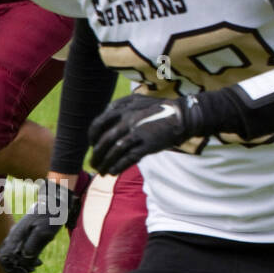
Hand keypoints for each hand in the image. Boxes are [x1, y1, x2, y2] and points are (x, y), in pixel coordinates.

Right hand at [0, 179, 82, 272]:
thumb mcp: (44, 233)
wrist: (56, 201)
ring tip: (37, 265)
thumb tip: (24, 259)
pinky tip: (37, 259)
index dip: (13, 269)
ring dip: (22, 263)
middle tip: (33, 269)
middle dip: (17, 267)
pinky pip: (18, 248)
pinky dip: (25, 257)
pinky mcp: (24, 233)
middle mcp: (14, 235)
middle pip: (6, 258)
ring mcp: (18, 234)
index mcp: (16, 236)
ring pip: (12, 254)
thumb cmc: (51, 217)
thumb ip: (32, 246)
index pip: (4, 258)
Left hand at [89, 93, 204, 175]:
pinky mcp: (148, 144)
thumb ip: (121, 105)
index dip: (92, 138)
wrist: (182, 115)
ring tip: (102, 172)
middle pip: (104, 141)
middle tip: (94, 164)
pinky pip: (128, 158)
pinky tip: (113, 172)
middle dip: (97, 155)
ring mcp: (138, 133)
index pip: (97, 125)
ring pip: (114, 152)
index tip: (93, 146)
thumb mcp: (138, 100)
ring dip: (106, 164)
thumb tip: (105, 111)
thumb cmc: (160, 109)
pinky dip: (118, 166)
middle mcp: (128, 121)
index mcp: (123, 110)